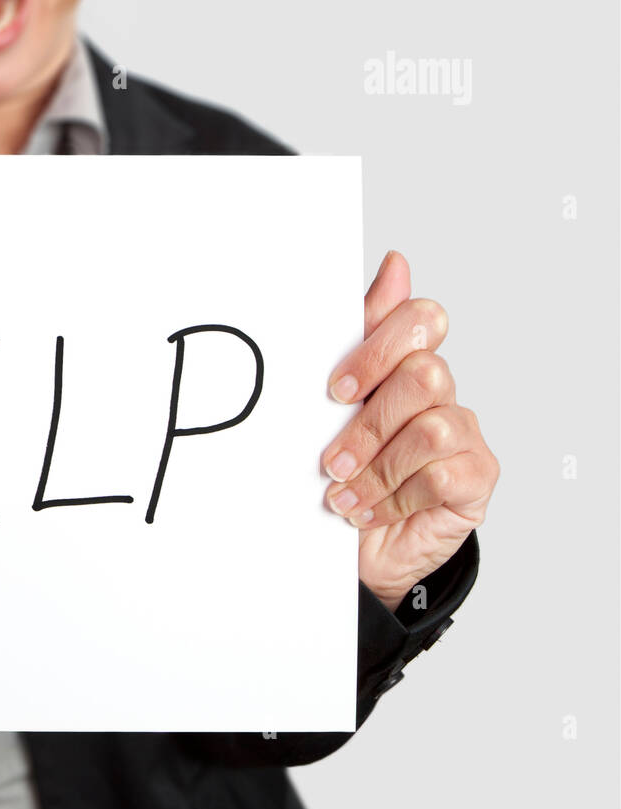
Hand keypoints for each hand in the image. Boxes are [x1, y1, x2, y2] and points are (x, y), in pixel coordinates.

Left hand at [320, 250, 498, 612]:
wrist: (361, 543)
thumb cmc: (348, 467)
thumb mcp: (334, 407)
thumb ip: (356, 338)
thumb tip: (396, 265)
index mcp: (406, 364)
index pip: (420, 319)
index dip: (377, 348)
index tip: (335, 390)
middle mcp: (441, 393)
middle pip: (424, 373)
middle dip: (368, 422)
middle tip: (331, 457)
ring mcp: (464, 433)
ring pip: (430, 429)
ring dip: (375, 467)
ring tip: (343, 492)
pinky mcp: (476, 478)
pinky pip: (443, 475)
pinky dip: (396, 495)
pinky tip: (371, 510)